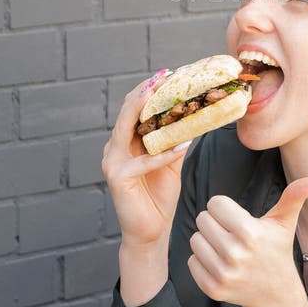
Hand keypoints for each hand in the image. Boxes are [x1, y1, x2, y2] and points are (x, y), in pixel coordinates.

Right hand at [101, 71, 189, 249]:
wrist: (150, 232)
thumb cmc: (158, 196)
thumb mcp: (170, 161)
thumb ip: (174, 138)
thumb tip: (195, 115)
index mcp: (125, 141)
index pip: (133, 108)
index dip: (148, 89)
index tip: (168, 73)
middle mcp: (114, 147)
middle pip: (127, 111)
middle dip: (146, 92)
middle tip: (166, 76)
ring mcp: (112, 162)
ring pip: (127, 128)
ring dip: (147, 110)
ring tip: (164, 96)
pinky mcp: (118, 178)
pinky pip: (143, 161)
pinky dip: (163, 153)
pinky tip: (180, 145)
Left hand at [187, 177, 307, 306]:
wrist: (275, 294)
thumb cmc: (277, 250)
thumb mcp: (285, 221)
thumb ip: (296, 196)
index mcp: (250, 232)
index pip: (215, 203)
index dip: (225, 208)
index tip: (237, 218)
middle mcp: (235, 253)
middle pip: (202, 220)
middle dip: (215, 223)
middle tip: (232, 233)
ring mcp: (223, 273)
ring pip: (195, 240)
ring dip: (207, 241)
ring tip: (226, 247)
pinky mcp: (213, 289)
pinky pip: (191, 262)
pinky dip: (202, 261)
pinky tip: (220, 263)